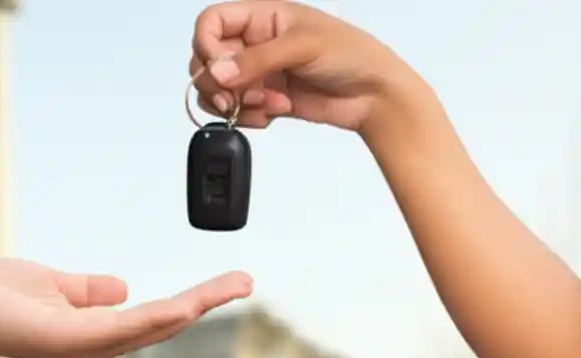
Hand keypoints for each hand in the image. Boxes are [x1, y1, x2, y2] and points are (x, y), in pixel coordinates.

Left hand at [0, 257, 252, 357]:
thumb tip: (123, 286)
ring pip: (154, 325)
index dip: (195, 301)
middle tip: (248, 280)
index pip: (156, 316)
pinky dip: (156, 316)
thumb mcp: (52, 284)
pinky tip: (185, 304)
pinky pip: (122, 327)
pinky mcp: (67, 340)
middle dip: (209, 302)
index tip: (229, 282)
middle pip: (166, 323)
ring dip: (197, 305)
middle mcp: (96, 347)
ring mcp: (84, 347)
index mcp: (95, 333)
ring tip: (234, 285)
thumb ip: (88, 289)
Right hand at [189, 1, 422, 131]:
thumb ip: (256, 59)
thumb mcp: (302, 46)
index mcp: (263, 17)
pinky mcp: (268, 101)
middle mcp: (257, 43)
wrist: (375, 95)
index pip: (212, 22)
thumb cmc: (352, 55)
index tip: (218, 66)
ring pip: (219, 90)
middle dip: (218, 82)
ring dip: (234, 102)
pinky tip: (274, 113)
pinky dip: (248, 117)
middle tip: (236, 95)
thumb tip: (216, 71)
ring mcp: (261, 74)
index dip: (206, 44)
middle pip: (208, 60)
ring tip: (266, 104)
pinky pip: (239, 111)